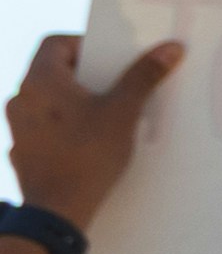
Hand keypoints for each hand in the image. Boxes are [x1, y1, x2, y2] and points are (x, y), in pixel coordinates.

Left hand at [7, 32, 178, 224]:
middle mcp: (20, 98)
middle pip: (53, 70)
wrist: (56, 210)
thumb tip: (171, 47)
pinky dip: (64, 124)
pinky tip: (88, 142)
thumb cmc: (88, 155)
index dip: (85, 44)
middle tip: (116, 86)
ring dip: (76, 100)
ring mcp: (17, 125)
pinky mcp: (21, 148)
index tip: (111, 61)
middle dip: (87, 74)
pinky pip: (44, 124)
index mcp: (40, 81)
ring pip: (49, 99)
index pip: (55, 43)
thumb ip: (144, 76)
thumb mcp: (123, 112)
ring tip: (107, 115)